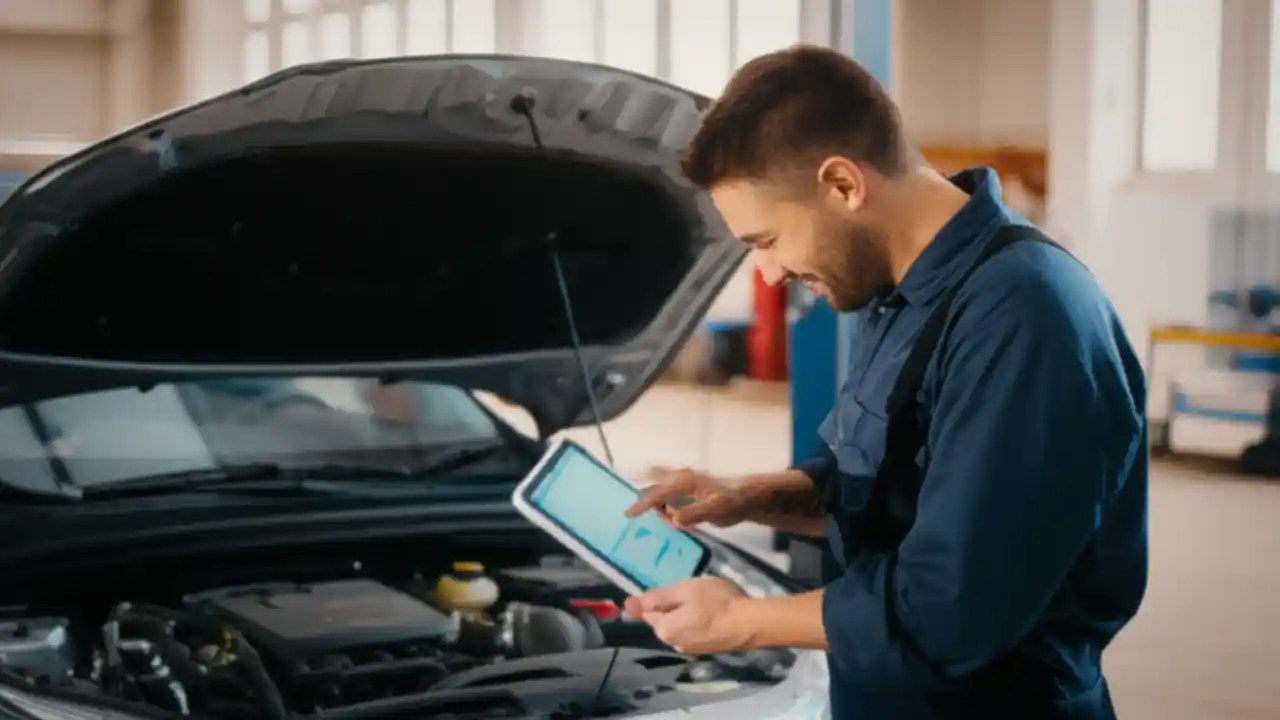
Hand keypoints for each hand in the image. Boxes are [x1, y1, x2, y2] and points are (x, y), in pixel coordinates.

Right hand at [624, 467, 746, 529]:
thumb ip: (694, 514)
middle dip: (646, 502)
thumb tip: (674, 519)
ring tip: (679, 524)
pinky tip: (674, 521)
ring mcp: (683, 484)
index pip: (656, 493)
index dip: (641, 505)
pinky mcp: (687, 491)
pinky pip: (668, 498)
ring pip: (661, 494)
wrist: (746, 498)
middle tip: (640, 518)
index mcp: (683, 482)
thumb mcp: (714, 510)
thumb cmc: (731, 503)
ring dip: (660, 509)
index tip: (628, 515)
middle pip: (654, 489)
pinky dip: (665, 508)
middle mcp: (680, 479)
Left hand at [624, 577, 752, 653]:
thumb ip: (657, 598)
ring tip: (702, 600)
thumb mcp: (684, 590)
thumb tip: (628, 603)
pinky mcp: (706, 649)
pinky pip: (692, 632)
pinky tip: (710, 613)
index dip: (658, 597)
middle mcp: (674, 644)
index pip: (648, 612)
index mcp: (665, 630)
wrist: (750, 623)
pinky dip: (696, 622)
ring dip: (685, 614)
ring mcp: (691, 649)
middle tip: (691, 591)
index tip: (675, 588)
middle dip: (672, 606)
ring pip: (679, 626)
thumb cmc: (716, 602)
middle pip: (663, 621)